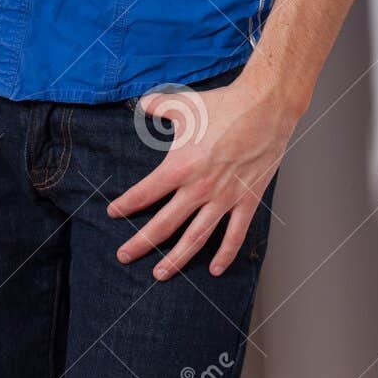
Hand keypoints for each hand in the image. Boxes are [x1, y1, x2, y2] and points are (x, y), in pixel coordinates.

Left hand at [106, 73, 296, 278]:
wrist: (264, 109)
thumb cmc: (223, 106)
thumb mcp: (184, 104)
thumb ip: (159, 106)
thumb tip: (142, 102)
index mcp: (180, 166)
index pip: (145, 192)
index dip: (126, 204)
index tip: (113, 213)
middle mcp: (199, 188)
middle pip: (164, 224)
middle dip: (141, 243)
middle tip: (124, 256)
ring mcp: (224, 198)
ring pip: (196, 237)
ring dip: (177, 259)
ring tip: (160, 274)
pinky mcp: (246, 201)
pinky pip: (235, 235)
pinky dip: (225, 254)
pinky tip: (214, 269)